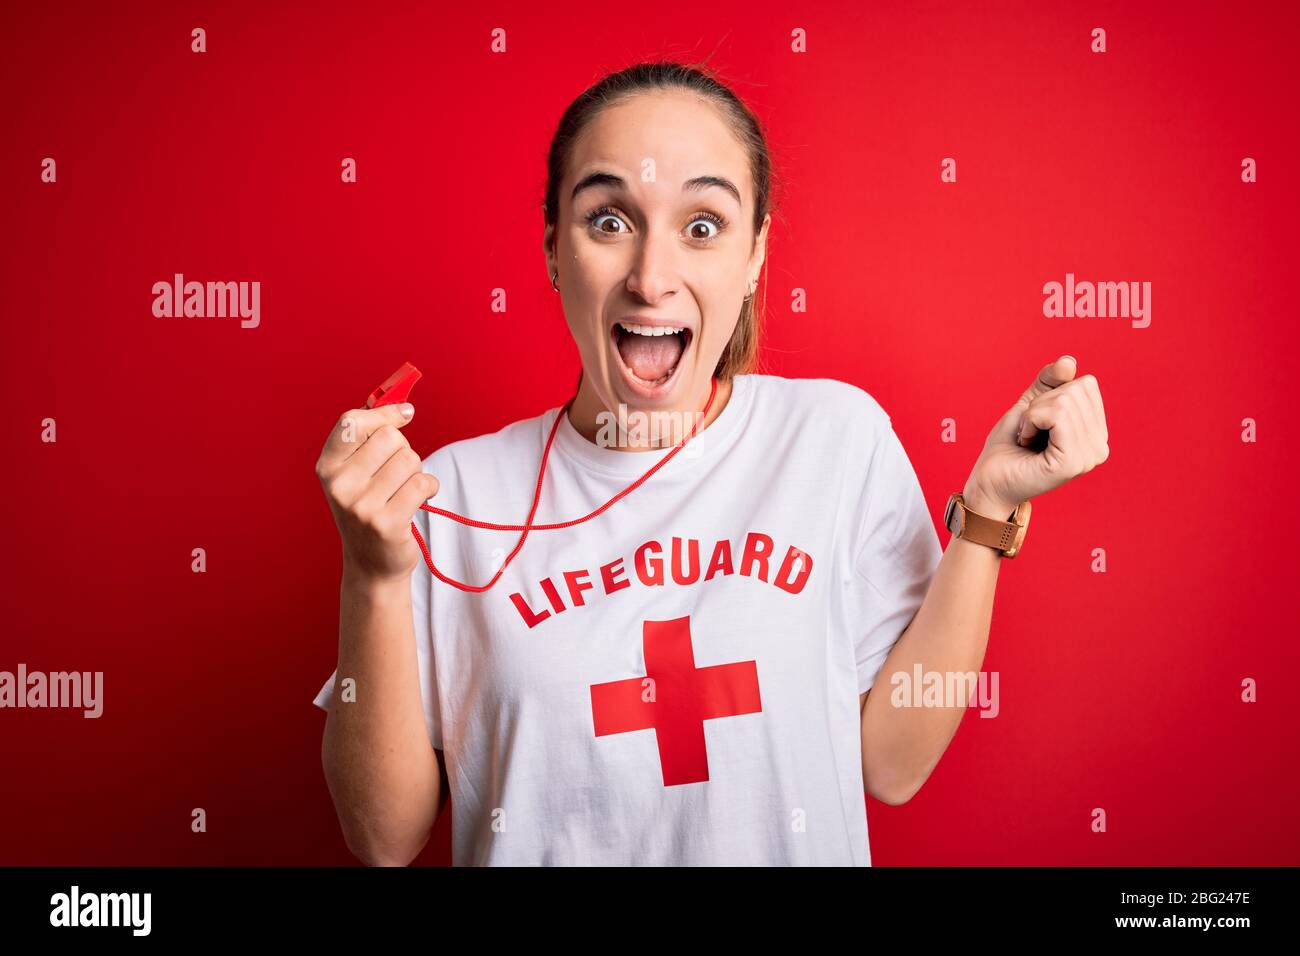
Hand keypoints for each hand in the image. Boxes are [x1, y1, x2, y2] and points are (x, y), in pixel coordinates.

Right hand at [315, 402, 440, 583]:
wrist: (372, 564)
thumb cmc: (369, 508)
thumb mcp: (357, 473)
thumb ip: (371, 437)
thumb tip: (403, 405)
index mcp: (327, 467)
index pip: (353, 421)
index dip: (384, 414)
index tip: (405, 414)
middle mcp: (339, 485)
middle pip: (390, 437)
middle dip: (403, 450)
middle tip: (396, 475)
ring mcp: (361, 506)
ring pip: (410, 460)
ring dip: (416, 472)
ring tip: (403, 492)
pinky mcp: (387, 523)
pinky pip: (423, 483)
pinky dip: (429, 488)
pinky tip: (417, 501)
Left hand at [962, 355, 1108, 517]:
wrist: (988, 479)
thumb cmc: (1008, 445)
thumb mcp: (1031, 404)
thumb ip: (1050, 381)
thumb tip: (1069, 361)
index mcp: (1096, 433)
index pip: (1085, 384)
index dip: (1051, 395)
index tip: (1037, 422)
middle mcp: (1099, 446)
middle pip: (1075, 390)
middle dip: (1041, 405)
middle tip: (1029, 432)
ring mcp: (1089, 456)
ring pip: (1065, 402)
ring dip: (1033, 415)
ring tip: (1027, 439)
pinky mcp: (1072, 462)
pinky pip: (1056, 415)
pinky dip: (1031, 422)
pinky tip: (1026, 443)